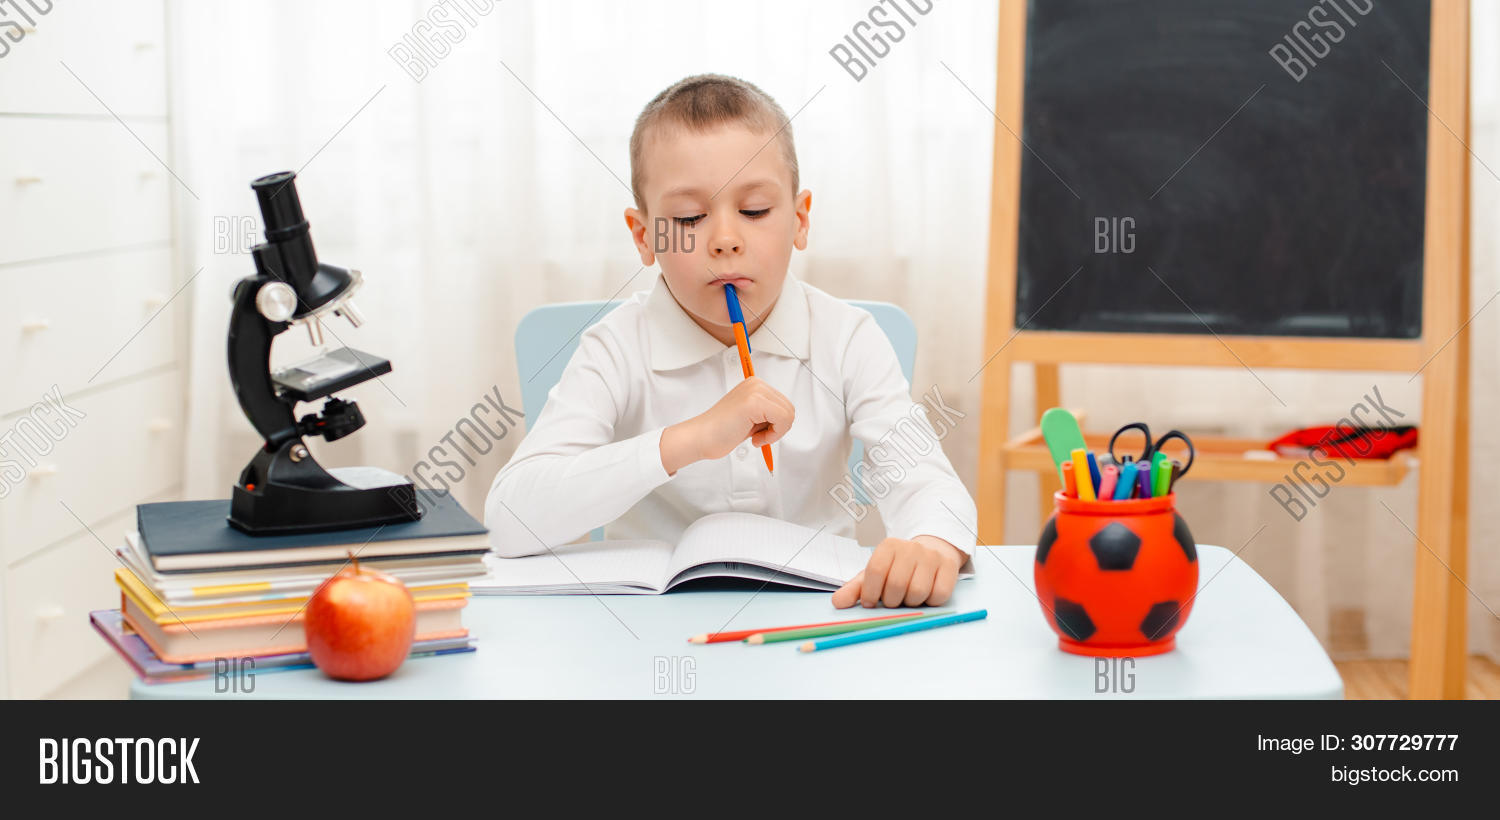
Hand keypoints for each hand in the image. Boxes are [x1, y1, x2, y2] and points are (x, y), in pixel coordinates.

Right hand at [660, 376, 793, 474]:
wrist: (701, 437)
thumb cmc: (721, 431)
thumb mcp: (751, 417)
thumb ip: (767, 414)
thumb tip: (787, 418)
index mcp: (755, 385)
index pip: (784, 405)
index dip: (777, 424)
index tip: (760, 432)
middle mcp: (756, 384)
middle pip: (789, 409)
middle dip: (778, 428)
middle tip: (758, 436)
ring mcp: (755, 391)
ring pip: (788, 415)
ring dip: (775, 433)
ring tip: (755, 437)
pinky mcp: (754, 402)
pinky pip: (782, 420)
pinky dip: (773, 435)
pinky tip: (754, 438)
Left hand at [832, 536, 963, 607]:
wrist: (932, 552)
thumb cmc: (899, 568)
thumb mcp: (875, 575)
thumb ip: (855, 589)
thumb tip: (837, 603)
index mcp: (889, 546)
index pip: (874, 572)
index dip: (870, 593)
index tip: (869, 603)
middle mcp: (911, 547)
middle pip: (896, 585)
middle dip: (891, 601)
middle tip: (892, 600)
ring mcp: (932, 556)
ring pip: (917, 592)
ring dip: (911, 603)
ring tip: (909, 597)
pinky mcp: (949, 567)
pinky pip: (938, 595)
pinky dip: (931, 602)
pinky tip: (926, 595)